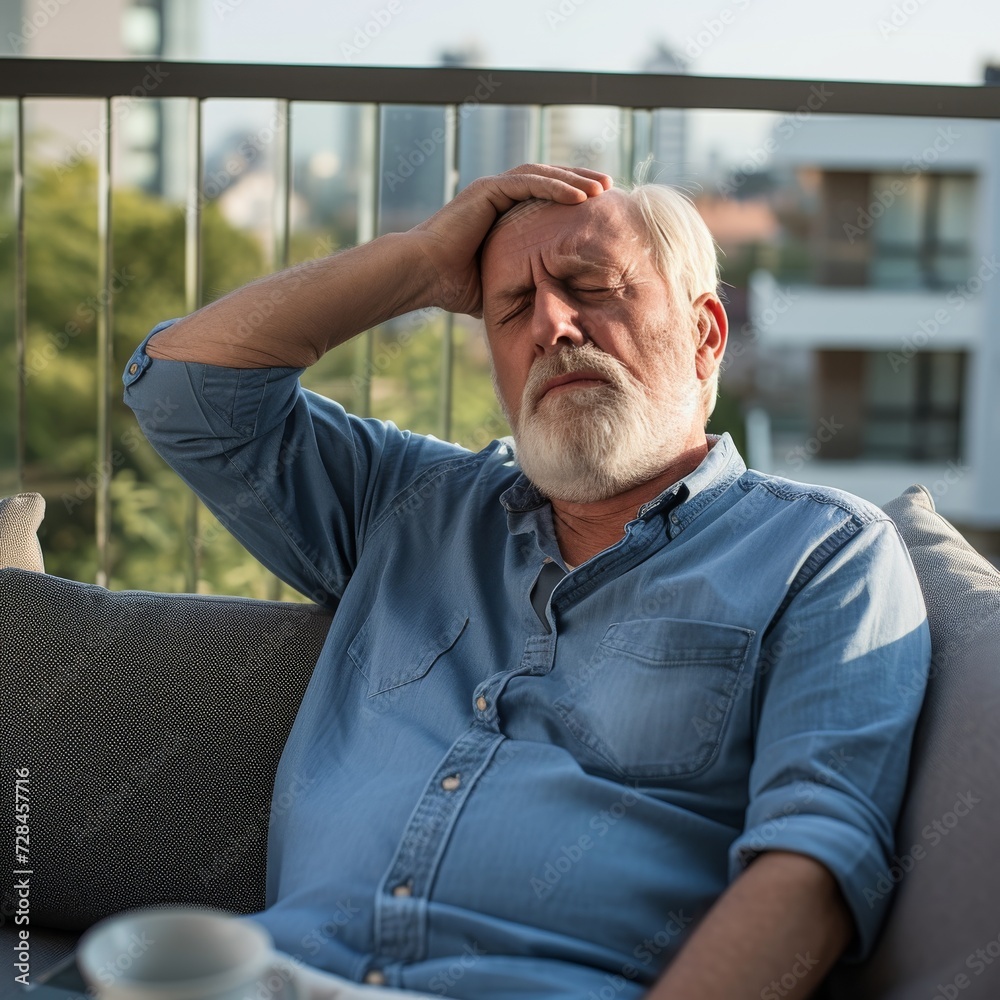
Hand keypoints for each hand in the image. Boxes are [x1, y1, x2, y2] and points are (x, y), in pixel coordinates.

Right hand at [409, 163, 612, 316]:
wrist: (424, 277)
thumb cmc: (453, 287)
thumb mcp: (500, 285)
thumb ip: (520, 284)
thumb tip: (543, 306)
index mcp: (502, 214)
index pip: (546, 199)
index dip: (572, 201)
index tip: (599, 210)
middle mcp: (497, 196)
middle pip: (549, 181)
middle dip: (581, 181)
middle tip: (610, 188)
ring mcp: (492, 190)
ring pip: (543, 175)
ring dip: (575, 179)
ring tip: (603, 188)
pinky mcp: (487, 189)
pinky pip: (530, 183)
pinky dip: (557, 186)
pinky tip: (581, 195)